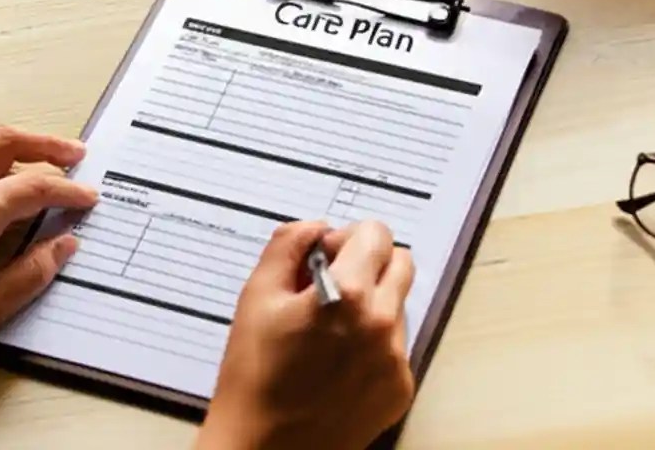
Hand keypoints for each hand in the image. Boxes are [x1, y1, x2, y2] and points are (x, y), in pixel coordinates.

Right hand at [197, 220, 415, 449]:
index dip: (347, 237)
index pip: (376, 234)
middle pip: (401, 263)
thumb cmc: (253, 377)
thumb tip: (315, 228)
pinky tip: (338, 362)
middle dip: (370, 263)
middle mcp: (383, 325)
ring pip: (398, 305)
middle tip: (334, 283)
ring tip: (329, 331)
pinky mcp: (399, 388)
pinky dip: (374, 343)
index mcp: (350, 295)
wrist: (264, 449)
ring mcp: (395, 360)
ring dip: (372, 304)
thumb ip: (288, 246)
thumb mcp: (256, 297)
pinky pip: (397, 346)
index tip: (326, 255)